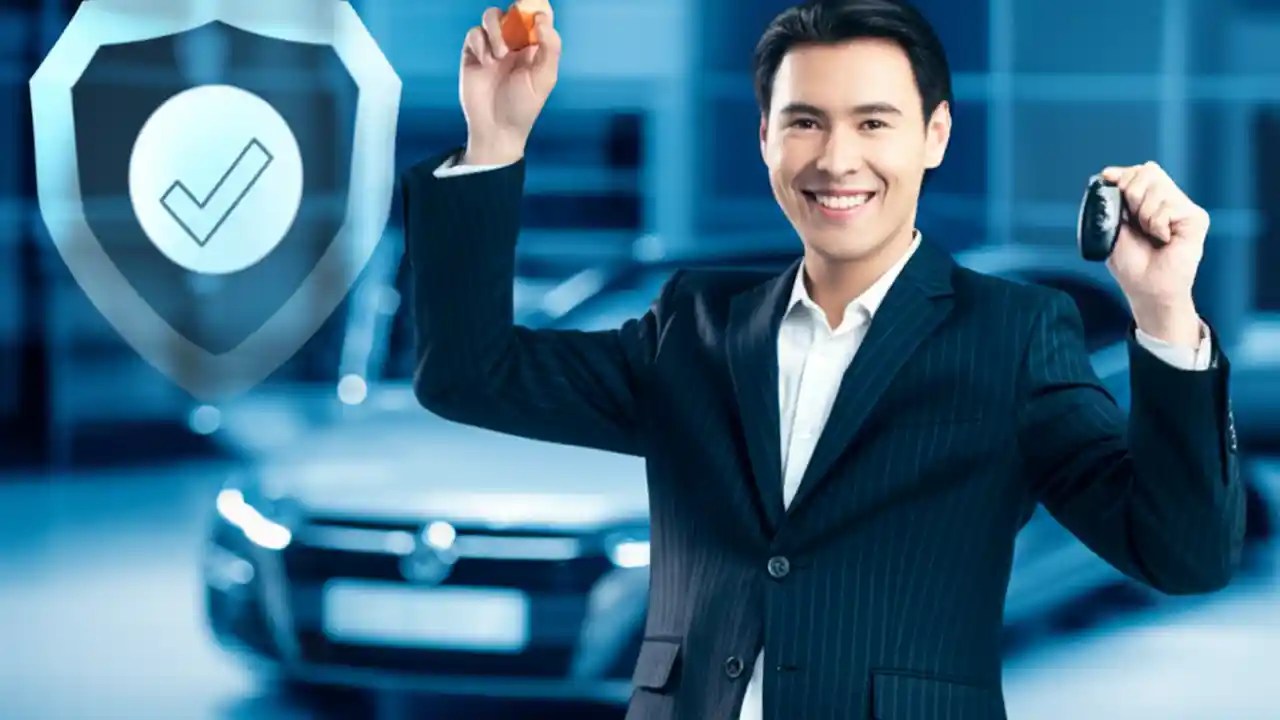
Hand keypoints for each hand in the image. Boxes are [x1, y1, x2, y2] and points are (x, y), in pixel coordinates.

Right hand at [460, 5, 560, 164]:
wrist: (496, 128)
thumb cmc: (523, 107)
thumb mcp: (544, 78)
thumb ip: (549, 47)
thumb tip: (542, 18)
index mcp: (535, 46)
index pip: (538, 16)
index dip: (536, 6)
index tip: (534, 9)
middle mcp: (514, 43)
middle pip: (513, 11)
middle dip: (514, 14)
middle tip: (517, 30)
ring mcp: (493, 47)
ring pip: (491, 17)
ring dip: (495, 30)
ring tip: (500, 55)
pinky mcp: (473, 54)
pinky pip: (474, 33)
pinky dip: (480, 42)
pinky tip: (486, 61)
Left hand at [1099, 161, 1209, 345]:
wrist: (1146, 288)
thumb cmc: (1129, 262)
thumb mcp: (1113, 224)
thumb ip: (1112, 197)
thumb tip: (1108, 172)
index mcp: (1148, 198)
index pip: (1138, 170)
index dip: (1122, 179)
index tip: (1115, 195)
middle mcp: (1168, 198)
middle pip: (1147, 171)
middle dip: (1131, 196)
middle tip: (1136, 224)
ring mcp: (1183, 207)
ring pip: (1157, 187)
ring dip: (1144, 215)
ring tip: (1151, 235)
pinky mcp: (1196, 218)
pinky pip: (1169, 207)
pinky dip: (1157, 225)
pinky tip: (1164, 240)